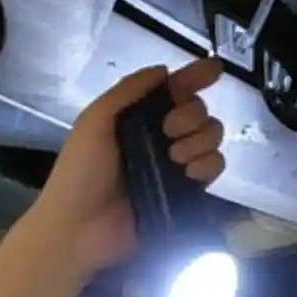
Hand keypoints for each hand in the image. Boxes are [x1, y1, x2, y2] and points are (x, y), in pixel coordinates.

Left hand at [32, 58, 225, 278]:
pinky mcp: (188, 190)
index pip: (174, 89)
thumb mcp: (94, 122)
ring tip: (175, 158)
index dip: (196, 76)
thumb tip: (164, 70)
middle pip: (199, 110)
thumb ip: (128, 91)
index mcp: (138, 116)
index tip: (215, 69)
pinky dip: (208, 164)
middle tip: (170, 131)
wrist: (80, 228)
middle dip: (191, 115)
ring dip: (200, 140)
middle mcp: (162, 136)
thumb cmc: (81, 172)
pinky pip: (215, 166)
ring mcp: (177, 163)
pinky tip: (189, 173)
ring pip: (212, 135)